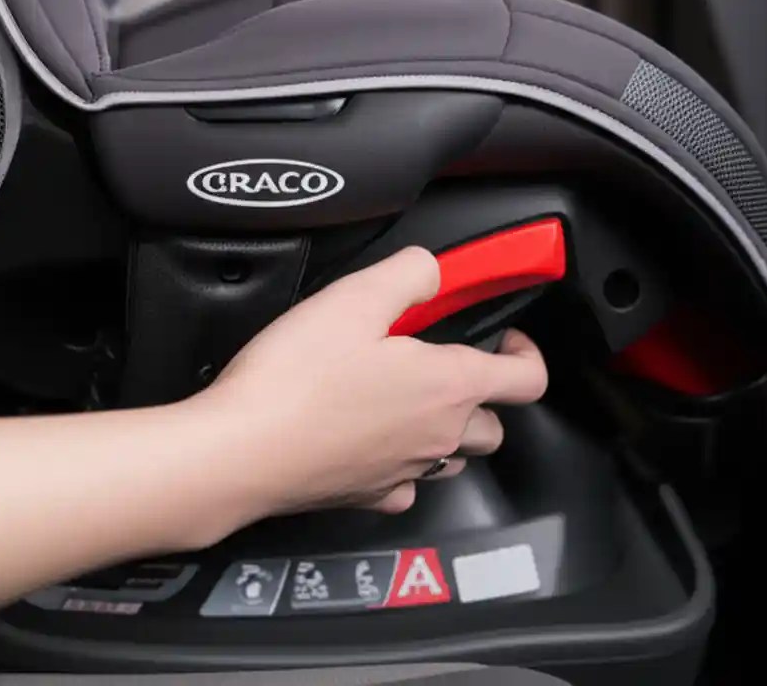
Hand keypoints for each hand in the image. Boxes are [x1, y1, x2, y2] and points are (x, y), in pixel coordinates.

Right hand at [200, 247, 547, 516]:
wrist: (240, 453)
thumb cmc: (292, 382)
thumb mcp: (351, 299)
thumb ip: (407, 275)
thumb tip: (431, 271)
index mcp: (447, 386)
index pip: (526, 379)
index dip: (526, 353)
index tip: (506, 339)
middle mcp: (436, 437)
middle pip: (494, 426)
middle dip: (483, 395)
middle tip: (448, 365)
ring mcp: (404, 473)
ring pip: (453, 458)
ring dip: (446, 431)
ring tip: (408, 401)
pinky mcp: (367, 496)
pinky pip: (406, 486)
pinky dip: (402, 466)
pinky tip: (373, 443)